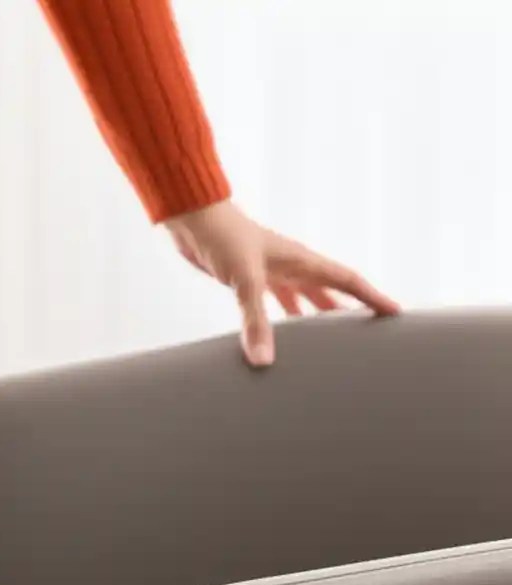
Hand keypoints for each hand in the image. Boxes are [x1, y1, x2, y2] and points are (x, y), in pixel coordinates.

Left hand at [162, 200, 399, 366]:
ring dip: (315, 317)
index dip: (372, 297)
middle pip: (329, 292)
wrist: (192, 219)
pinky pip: (272, 302)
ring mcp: (270, 271)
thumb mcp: (244, 280)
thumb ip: (255, 321)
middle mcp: (291, 266)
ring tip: (329, 343)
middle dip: (349, 312)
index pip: (347, 281)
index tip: (396, 313)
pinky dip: (280, 318)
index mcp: (302, 261)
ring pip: (302, 298)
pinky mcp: (247, 277)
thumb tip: (263, 361)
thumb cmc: (223, 238)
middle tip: (367, 336)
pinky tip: (280, 332)